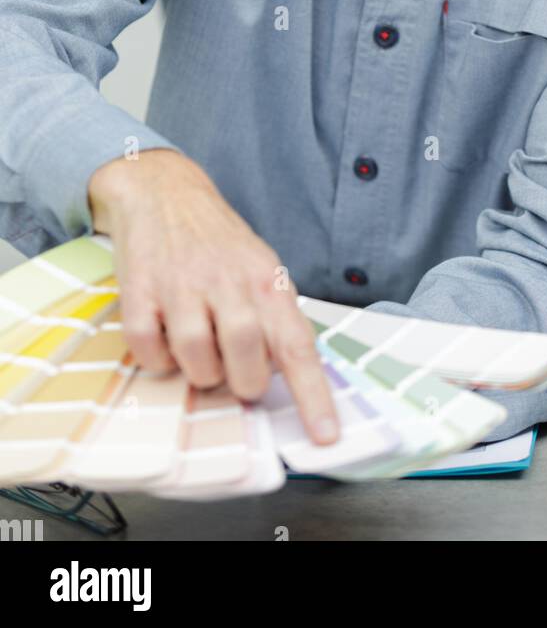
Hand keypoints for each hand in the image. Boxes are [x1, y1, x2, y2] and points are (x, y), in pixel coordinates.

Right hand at [88, 149, 338, 444]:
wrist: (165, 191)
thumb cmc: (219, 242)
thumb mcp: (261, 267)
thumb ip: (275, 316)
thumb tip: (288, 373)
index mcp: (267, 281)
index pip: (297, 346)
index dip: (312, 395)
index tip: (324, 436)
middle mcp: (228, 283)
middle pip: (246, 360)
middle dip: (242, 383)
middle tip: (236, 372)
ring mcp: (183, 286)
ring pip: (198, 361)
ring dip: (200, 373)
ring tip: (200, 352)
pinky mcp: (141, 291)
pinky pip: (149, 351)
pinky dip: (156, 359)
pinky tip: (164, 339)